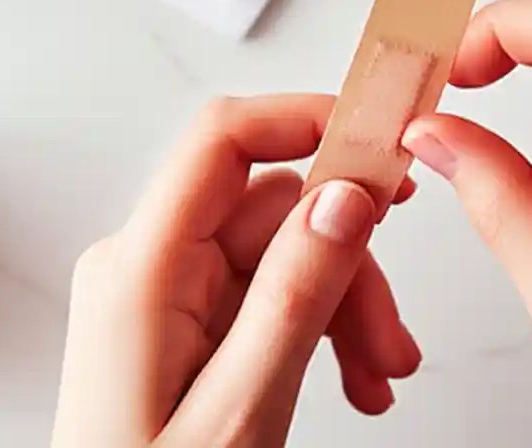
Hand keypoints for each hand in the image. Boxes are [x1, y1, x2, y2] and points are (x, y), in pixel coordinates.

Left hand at [52, 94, 421, 447]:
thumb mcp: (240, 411)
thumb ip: (293, 296)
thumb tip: (344, 196)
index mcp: (138, 273)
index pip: (223, 141)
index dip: (309, 120)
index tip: (385, 138)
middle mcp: (145, 267)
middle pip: (276, 209)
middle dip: (351, 263)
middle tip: (393, 338)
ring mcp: (164, 295)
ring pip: (286, 252)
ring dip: (346, 305)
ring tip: (377, 377)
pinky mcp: (184, 322)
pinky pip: (270, 293)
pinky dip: (319, 327)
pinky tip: (348, 381)